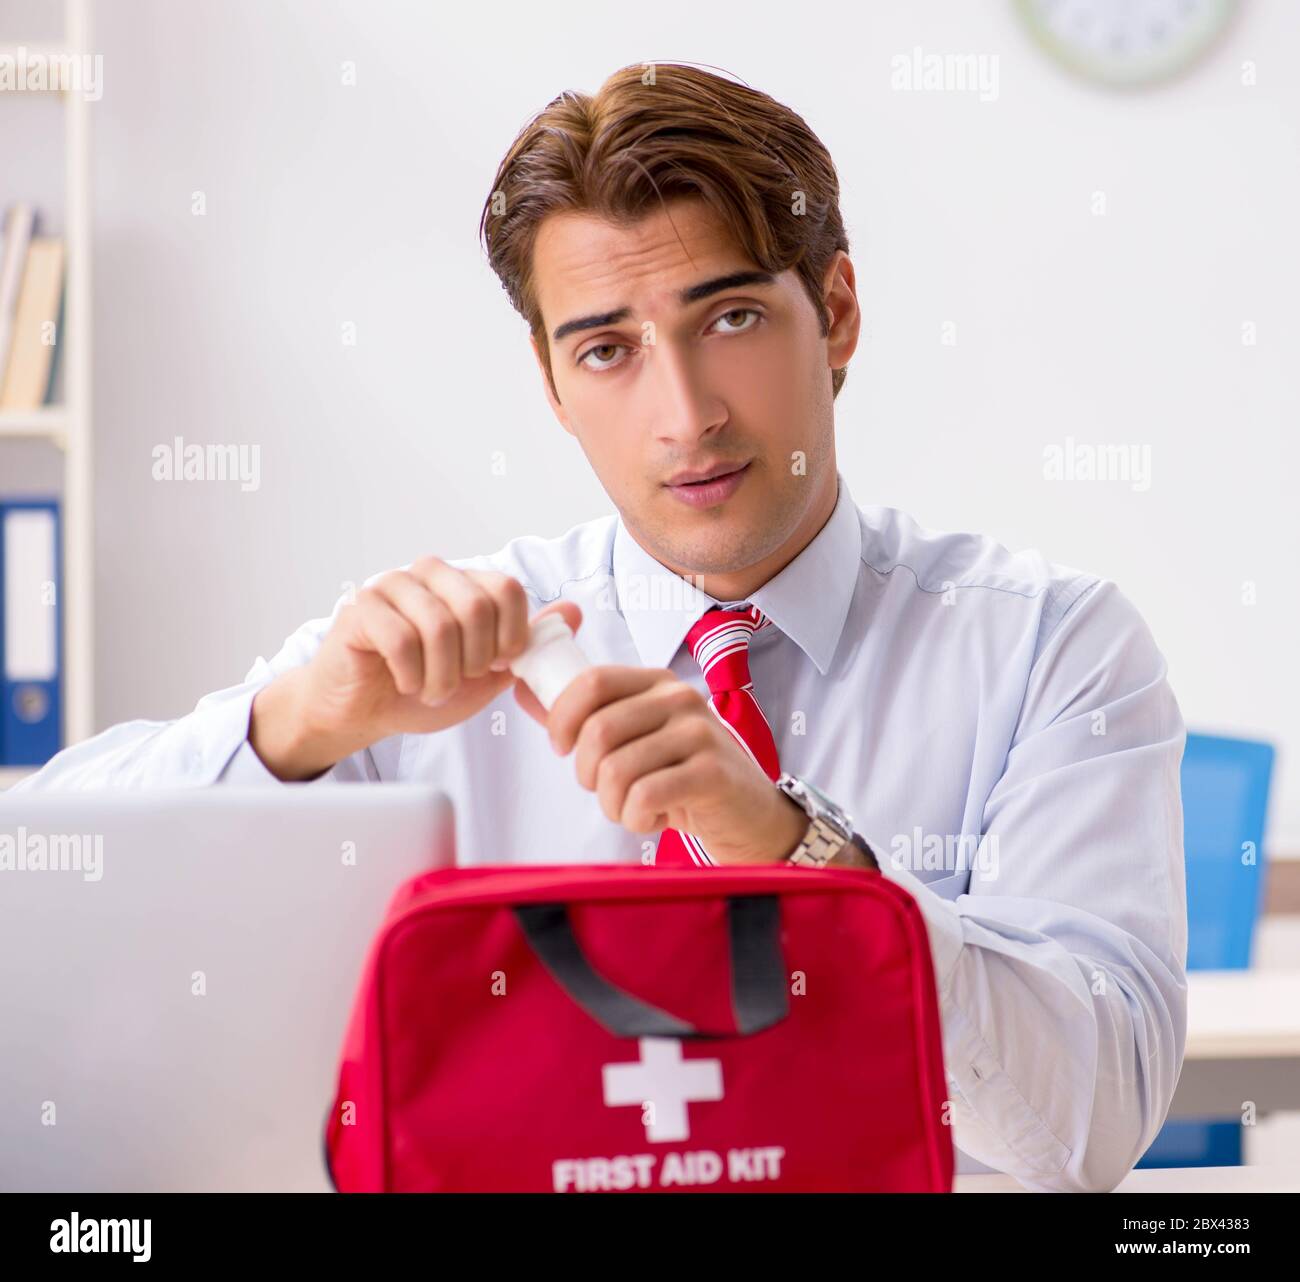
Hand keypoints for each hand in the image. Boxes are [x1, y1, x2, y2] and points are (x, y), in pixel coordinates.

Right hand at [251, 557, 581, 779]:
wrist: (363, 712)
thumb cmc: (423, 688)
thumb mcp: (487, 674)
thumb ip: (527, 645)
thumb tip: (573, 611)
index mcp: (464, 583)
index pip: (507, 589)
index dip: (510, 636)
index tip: (497, 666)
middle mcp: (430, 574)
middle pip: (476, 606)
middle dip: (474, 661)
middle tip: (458, 681)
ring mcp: (392, 586)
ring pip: (439, 625)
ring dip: (441, 676)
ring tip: (431, 689)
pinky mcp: (360, 608)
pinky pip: (401, 640)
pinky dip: (412, 676)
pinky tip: (405, 684)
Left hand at [515, 666, 809, 863]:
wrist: (748, 815)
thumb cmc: (681, 776)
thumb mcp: (634, 740)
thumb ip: (581, 715)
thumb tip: (522, 687)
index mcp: (656, 683)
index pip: (592, 682)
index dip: (562, 717)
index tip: (561, 748)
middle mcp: (680, 698)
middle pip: (598, 731)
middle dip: (586, 774)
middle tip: (604, 789)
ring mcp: (699, 734)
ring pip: (616, 770)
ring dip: (612, 804)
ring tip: (632, 807)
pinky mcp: (711, 772)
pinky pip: (643, 796)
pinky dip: (636, 819)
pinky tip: (654, 817)